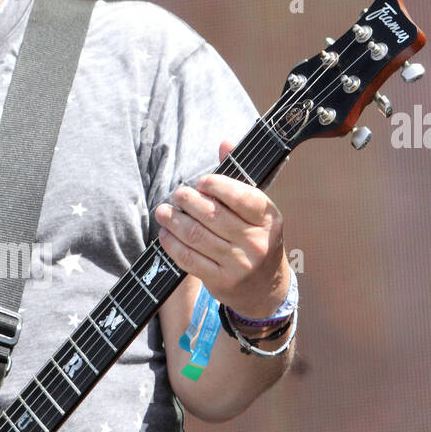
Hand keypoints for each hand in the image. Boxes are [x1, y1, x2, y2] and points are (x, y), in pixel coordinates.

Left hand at [154, 140, 290, 319]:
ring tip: (164, 212)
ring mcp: (239, 264)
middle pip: (214, 216)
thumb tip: (224, 143)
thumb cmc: (256, 239)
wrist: (265, 288)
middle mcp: (256, 242)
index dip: (217, 186)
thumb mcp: (256, 211)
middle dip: (189, 202)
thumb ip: (239, 177)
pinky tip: (165, 234)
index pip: (242, 197)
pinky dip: (173, 245)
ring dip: (175, 222)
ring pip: (198, 237)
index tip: (201, 182)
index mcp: (268, 219)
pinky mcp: (221, 281)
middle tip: (177, 194)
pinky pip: (190, 259)